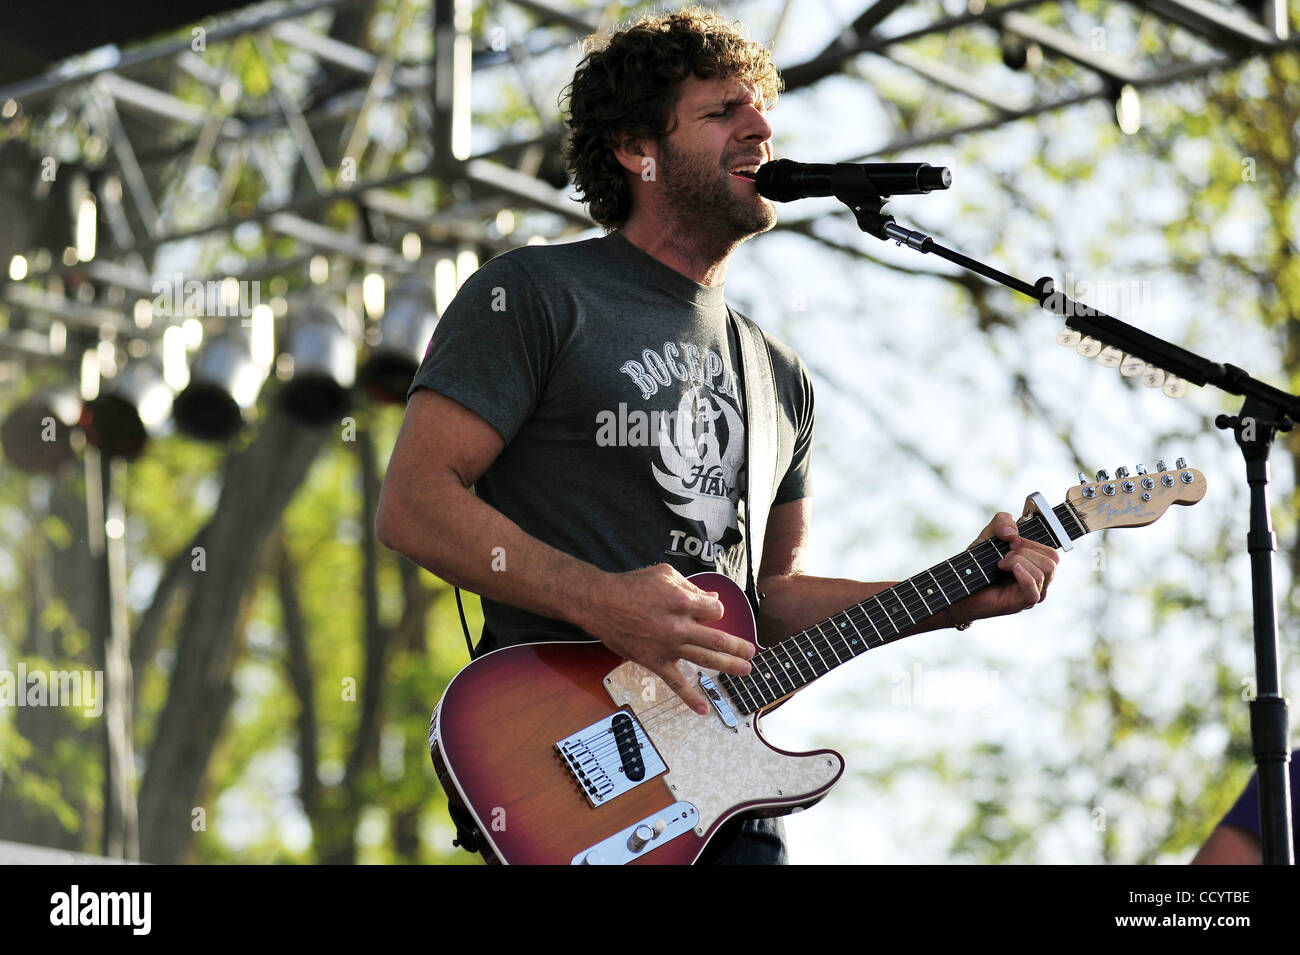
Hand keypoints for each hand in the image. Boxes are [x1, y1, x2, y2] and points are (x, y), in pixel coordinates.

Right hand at [577, 563, 753, 714]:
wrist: (601, 603)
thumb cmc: (632, 585)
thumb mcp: (665, 575)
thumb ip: (691, 587)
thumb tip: (711, 597)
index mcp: (683, 601)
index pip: (715, 610)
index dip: (715, 609)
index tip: (710, 611)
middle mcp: (679, 626)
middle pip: (717, 638)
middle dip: (737, 646)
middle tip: (751, 652)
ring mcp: (668, 647)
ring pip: (705, 659)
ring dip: (728, 665)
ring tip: (745, 670)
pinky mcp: (655, 662)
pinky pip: (675, 682)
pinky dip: (690, 697)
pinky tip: (704, 709)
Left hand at [948, 512, 1058, 624]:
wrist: (962, 583)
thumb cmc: (978, 562)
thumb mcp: (989, 534)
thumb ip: (1002, 521)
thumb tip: (1013, 534)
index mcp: (1037, 565)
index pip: (1052, 554)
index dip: (1031, 543)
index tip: (1011, 543)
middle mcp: (1039, 580)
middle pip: (1051, 561)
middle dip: (1025, 551)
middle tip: (1004, 554)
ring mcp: (1032, 593)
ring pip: (1044, 572)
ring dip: (1018, 561)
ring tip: (1000, 564)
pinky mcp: (1021, 603)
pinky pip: (1033, 589)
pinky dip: (1023, 575)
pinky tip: (1007, 568)